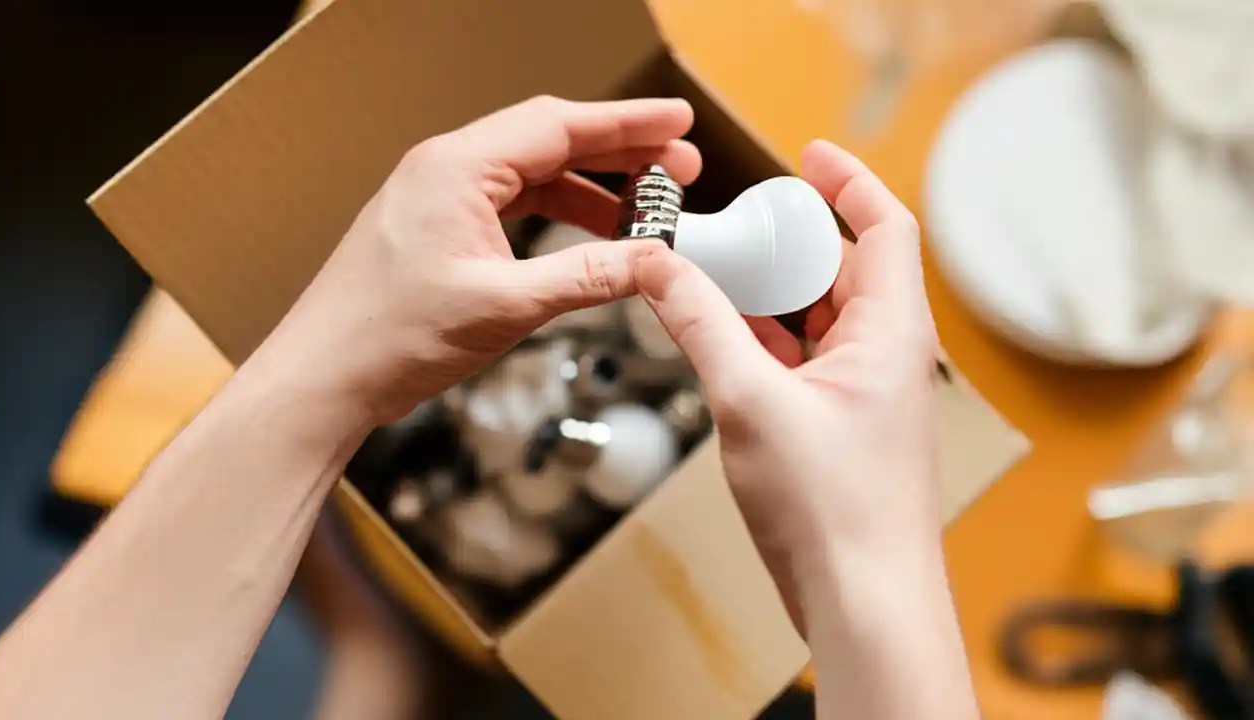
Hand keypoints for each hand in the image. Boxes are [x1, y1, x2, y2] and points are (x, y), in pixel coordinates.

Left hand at [261, 96, 700, 423]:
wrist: (324, 379)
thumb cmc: (388, 337)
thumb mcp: (505, 305)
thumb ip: (586, 277)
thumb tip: (653, 261)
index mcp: (456, 168)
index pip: (559, 125)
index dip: (628, 124)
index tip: (678, 125)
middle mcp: (445, 170)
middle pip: (550, 142)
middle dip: (620, 154)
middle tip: (679, 170)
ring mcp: (438, 198)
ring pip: (533, 175)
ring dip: (592, 190)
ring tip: (646, 211)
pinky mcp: (436, 229)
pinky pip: (511, 205)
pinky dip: (558, 216)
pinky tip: (592, 236)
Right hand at [633, 140, 939, 627]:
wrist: (863, 604)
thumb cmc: (832, 513)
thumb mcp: (749, 402)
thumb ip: (701, 325)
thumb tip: (661, 268)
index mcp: (892, 334)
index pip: (884, 227)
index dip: (848, 182)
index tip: (806, 156)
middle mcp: (890, 358)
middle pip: (844, 270)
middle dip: (787, 244)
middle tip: (730, 230)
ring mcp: (869, 395)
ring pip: (822, 320)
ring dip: (772, 298)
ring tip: (715, 283)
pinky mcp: (846, 429)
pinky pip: (809, 362)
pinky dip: (770, 344)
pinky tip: (725, 344)